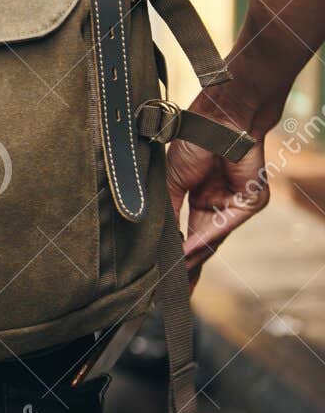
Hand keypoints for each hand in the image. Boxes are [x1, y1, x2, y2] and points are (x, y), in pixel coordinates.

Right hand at [166, 102, 269, 289]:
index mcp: (199, 199)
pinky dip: (204, 240)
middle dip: (188, 267)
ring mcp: (235, 206)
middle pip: (202, 244)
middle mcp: (218, 206)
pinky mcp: (251, 202)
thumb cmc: (194, 142)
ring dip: (194, 259)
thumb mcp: (171, 182)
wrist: (221, 119)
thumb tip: (162, 242)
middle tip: (172, 292)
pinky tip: (187, 252)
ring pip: (213, 240)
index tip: (161, 277)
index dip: (175, 255)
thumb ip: (168, 213)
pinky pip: (224, 226)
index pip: (187, 234)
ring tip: (176, 279)